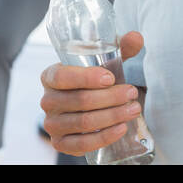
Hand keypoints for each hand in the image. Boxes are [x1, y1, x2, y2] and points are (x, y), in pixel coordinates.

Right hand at [40, 31, 144, 156]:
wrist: (90, 106)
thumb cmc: (96, 80)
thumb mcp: (107, 61)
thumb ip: (121, 48)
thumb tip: (135, 37)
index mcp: (51, 76)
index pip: (61, 76)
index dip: (85, 77)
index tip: (110, 78)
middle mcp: (47, 101)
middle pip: (79, 100)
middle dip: (110, 97)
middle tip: (132, 93)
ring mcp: (52, 124)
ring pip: (83, 122)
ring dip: (112, 116)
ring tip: (133, 109)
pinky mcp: (61, 143)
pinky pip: (81, 144)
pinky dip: (103, 137)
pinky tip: (121, 128)